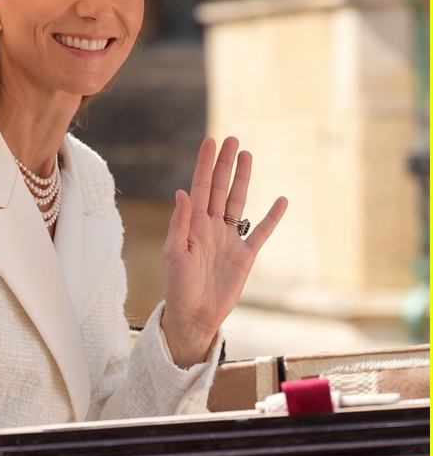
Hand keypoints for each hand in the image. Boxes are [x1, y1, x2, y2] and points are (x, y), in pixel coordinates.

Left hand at [160, 135, 287, 368]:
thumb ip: (180, 223)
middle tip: (232, 139)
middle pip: (220, 188)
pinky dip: (271, 217)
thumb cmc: (177, 286)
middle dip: (226, 163)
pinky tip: (280, 200)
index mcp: (192, 223)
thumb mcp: (173, 254)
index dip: (205, 163)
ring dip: (243, 180)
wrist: (194, 316)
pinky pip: (261, 233)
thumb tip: (182, 192)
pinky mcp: (245, 256)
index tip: (210, 141)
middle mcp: (211, 226)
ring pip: (238, 203)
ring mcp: (229, 239)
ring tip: (247, 156)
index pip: (200, 186)